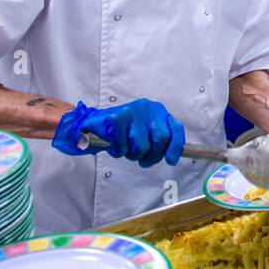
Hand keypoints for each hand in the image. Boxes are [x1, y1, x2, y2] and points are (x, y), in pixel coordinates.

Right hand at [53, 99, 184, 168]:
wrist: (92, 125)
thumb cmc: (123, 132)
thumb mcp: (145, 133)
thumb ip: (159, 140)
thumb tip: (173, 157)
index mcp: (157, 111)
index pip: (175, 128)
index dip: (175, 146)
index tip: (171, 160)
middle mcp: (147, 108)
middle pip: (161, 139)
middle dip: (152, 156)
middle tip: (142, 160)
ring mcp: (131, 112)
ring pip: (140, 146)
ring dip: (131, 154)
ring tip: (125, 148)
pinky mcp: (115, 119)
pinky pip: (123, 147)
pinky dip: (118, 152)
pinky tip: (113, 144)